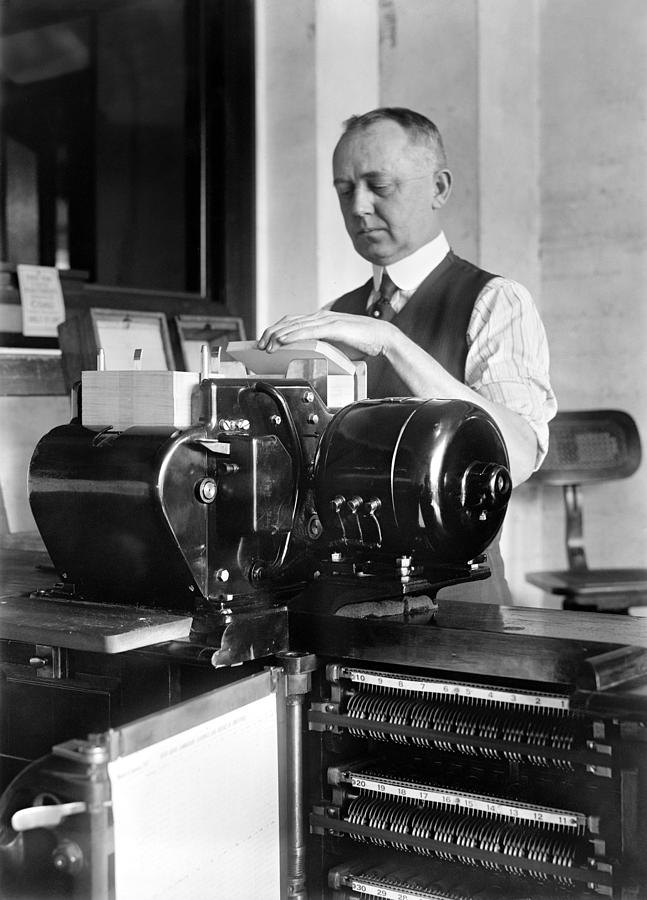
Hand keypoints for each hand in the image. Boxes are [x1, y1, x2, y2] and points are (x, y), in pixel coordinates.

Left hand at [257, 310, 392, 357]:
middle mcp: (321, 316)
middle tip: (260, 344)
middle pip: (289, 321)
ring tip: (267, 345)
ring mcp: (327, 320)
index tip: (266, 340)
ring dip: (278, 335)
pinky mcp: (333, 327)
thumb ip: (323, 345)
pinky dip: (293, 335)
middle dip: (272, 332)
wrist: (382, 338)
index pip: (293, 321)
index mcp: (322, 319)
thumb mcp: (336, 345)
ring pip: (295, 325)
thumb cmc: (363, 342)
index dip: (277, 329)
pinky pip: (308, 331)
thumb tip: (311, 355)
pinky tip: (283, 341)